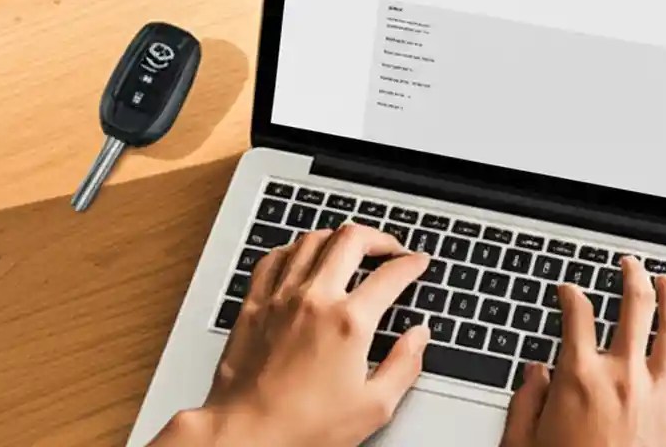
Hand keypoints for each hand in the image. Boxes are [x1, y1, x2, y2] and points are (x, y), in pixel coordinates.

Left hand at [150, 225, 430, 446]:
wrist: (246, 436)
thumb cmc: (304, 428)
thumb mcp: (373, 406)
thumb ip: (404, 365)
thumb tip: (418, 337)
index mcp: (349, 322)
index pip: (391, 275)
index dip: (412, 263)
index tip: (417, 262)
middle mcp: (314, 299)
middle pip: (351, 239)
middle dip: (379, 238)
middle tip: (390, 249)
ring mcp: (280, 298)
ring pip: (312, 240)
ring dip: (338, 238)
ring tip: (350, 247)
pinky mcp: (253, 305)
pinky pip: (273, 259)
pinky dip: (293, 249)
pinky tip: (301, 257)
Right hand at [500, 256, 665, 446]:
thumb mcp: (521, 444)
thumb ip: (525, 400)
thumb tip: (534, 371)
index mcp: (580, 378)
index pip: (575, 314)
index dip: (569, 294)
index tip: (568, 290)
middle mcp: (623, 377)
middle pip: (634, 307)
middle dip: (631, 276)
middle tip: (629, 264)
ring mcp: (658, 396)